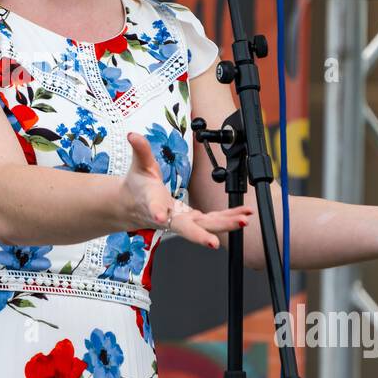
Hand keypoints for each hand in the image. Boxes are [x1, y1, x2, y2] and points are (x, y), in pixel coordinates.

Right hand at [123, 132, 253, 248]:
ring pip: (204, 227)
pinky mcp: (193, 220)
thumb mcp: (139, 166)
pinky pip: (213, 221)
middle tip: (213, 242)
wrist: (135, 207)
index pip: (153, 207)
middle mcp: (169, 217)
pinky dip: (228, 219)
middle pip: (185, 228)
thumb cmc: (138, 187)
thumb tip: (133, 135)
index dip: (156, 211)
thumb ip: (140, 150)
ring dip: (225, 224)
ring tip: (243, 219)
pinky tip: (243, 216)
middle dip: (200, 235)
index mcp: (152, 202)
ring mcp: (183, 221)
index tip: (159, 216)